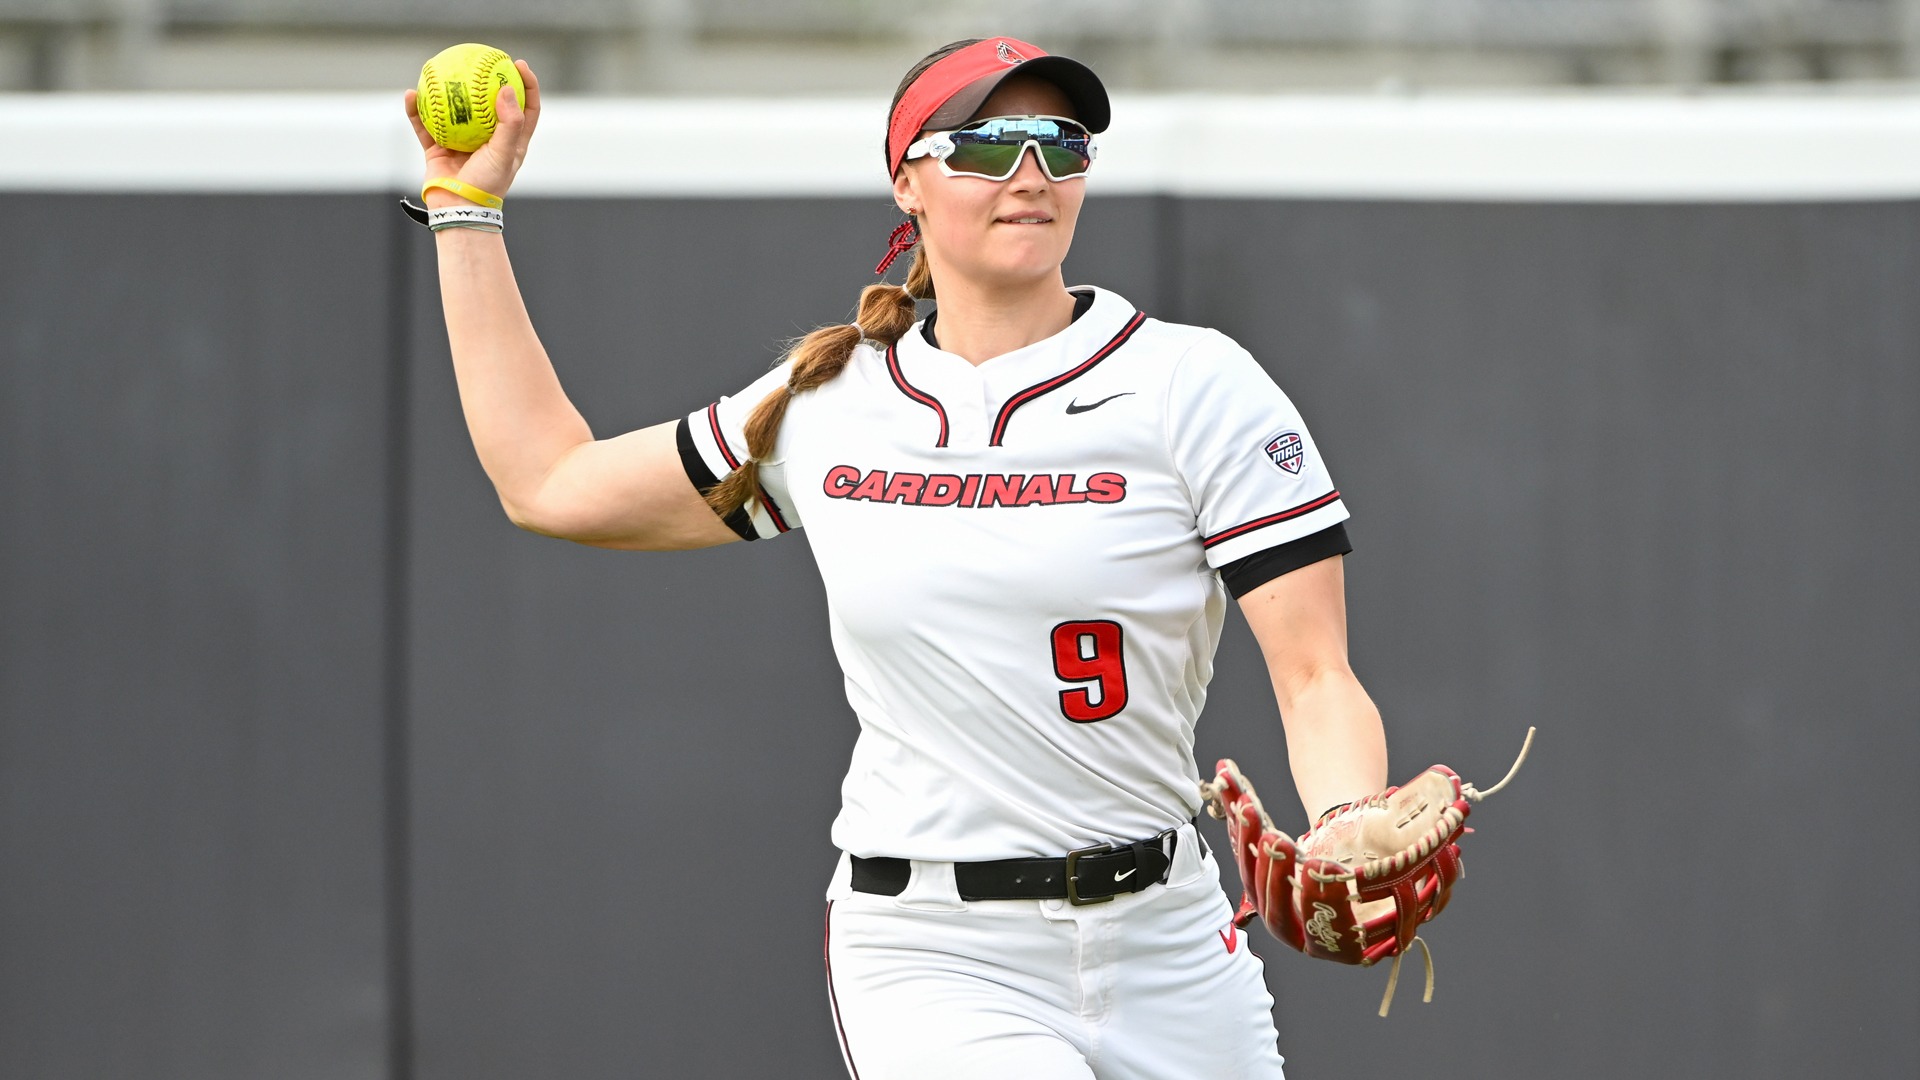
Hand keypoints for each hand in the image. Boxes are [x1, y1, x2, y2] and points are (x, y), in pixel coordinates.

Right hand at [403, 59, 541, 207]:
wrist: (460, 209)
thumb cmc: (487, 184)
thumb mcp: (504, 154)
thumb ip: (509, 123)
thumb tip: (506, 89)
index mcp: (510, 141)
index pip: (525, 108)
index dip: (526, 85)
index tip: (518, 64)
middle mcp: (487, 139)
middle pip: (488, 102)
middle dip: (485, 79)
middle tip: (482, 58)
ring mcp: (461, 142)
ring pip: (453, 110)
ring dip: (445, 90)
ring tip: (440, 68)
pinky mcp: (437, 149)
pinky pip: (424, 125)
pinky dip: (416, 111)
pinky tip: (411, 95)